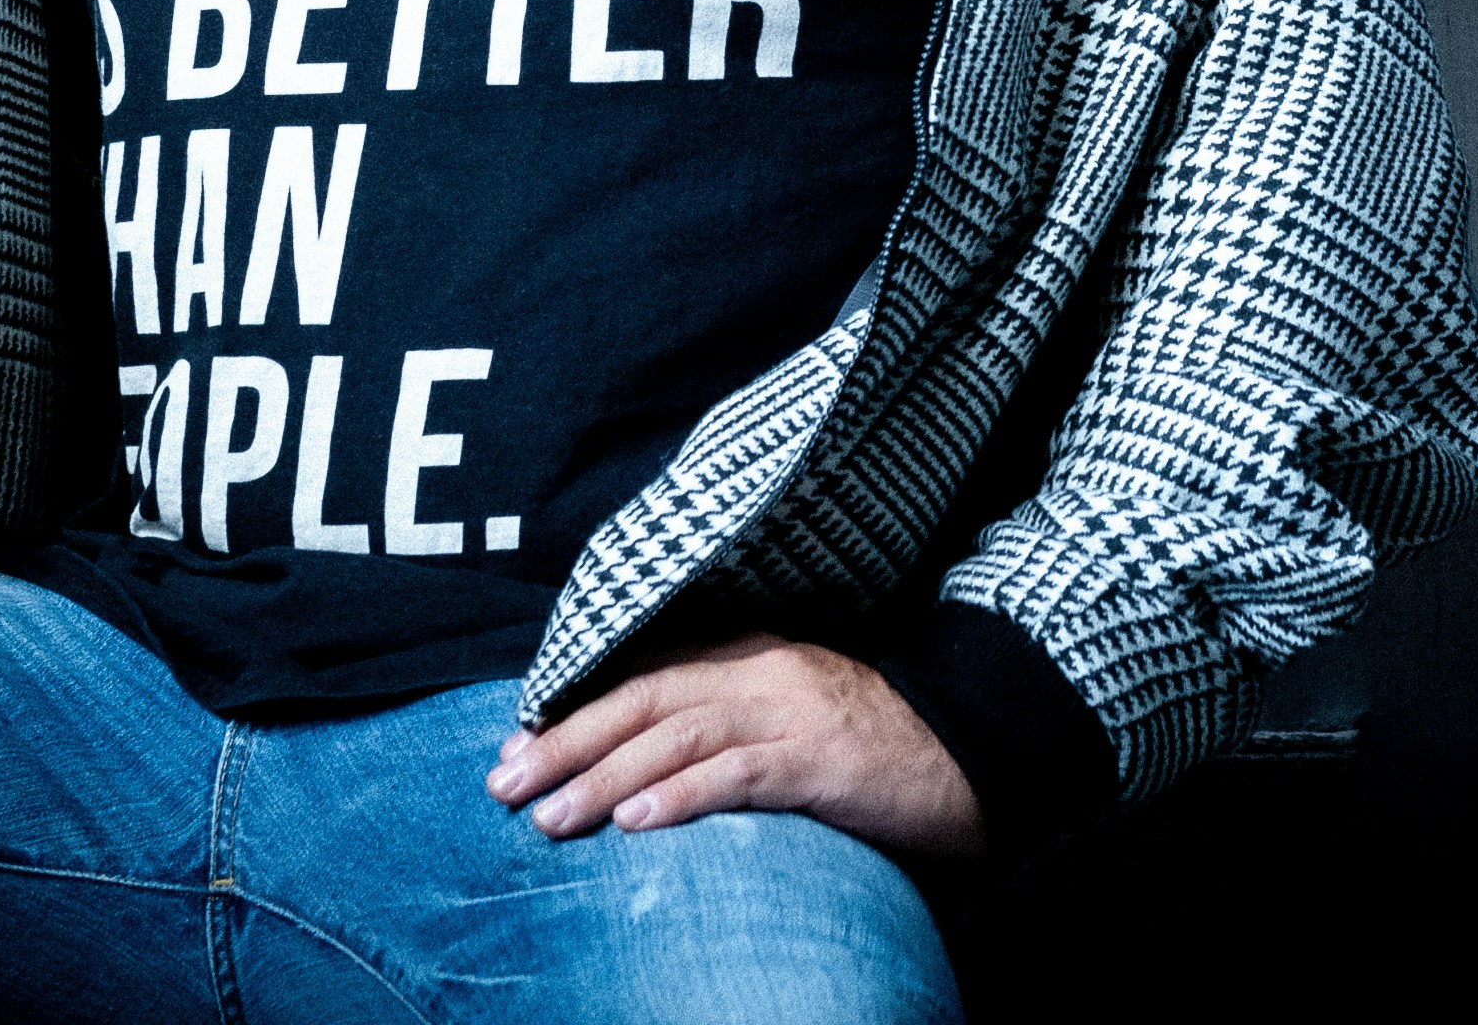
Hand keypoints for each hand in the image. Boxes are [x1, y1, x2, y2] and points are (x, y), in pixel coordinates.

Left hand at [488, 634, 985, 855]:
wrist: (975, 753)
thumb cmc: (877, 747)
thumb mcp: (793, 720)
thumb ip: (727, 727)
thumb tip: (643, 768)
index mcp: (754, 656)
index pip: (647, 674)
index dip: (577, 710)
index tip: (515, 744)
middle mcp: (766, 672)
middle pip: (647, 699)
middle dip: (568, 742)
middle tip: (502, 784)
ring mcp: (797, 712)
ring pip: (681, 735)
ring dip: (606, 777)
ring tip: (549, 815)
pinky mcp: (826, 760)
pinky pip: (742, 775)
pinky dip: (683, 796)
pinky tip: (636, 822)